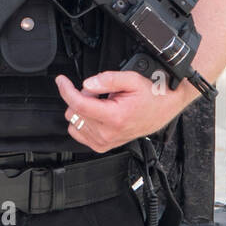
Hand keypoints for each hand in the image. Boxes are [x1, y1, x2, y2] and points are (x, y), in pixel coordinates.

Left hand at [55, 69, 191, 152]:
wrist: (164, 109)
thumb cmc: (152, 96)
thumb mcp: (132, 79)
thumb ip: (108, 79)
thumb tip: (87, 84)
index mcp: (114, 117)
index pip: (79, 104)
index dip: (66, 90)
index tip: (61, 80)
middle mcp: (108, 133)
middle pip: (74, 112)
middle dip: (81, 97)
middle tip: (98, 92)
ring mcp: (104, 142)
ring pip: (75, 122)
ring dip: (83, 109)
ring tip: (101, 103)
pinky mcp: (102, 146)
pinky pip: (78, 133)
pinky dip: (83, 121)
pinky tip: (97, 113)